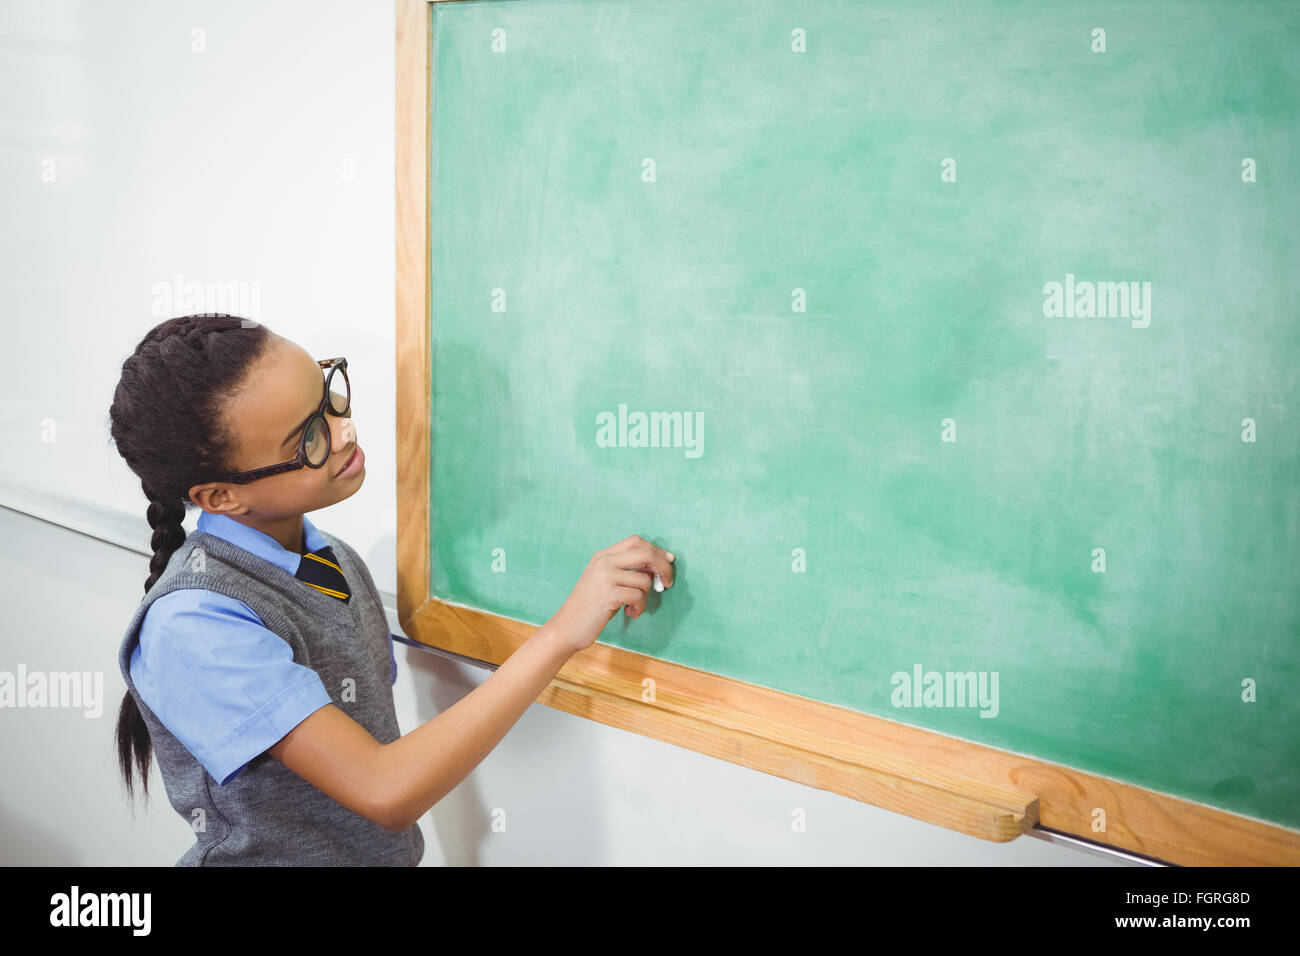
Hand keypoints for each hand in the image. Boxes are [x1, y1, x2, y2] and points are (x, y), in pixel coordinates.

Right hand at [545, 535, 674, 654]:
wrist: (567, 626)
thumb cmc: (591, 606)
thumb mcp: (605, 581)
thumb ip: (626, 570)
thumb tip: (658, 566)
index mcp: (603, 556)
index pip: (636, 541)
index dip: (656, 550)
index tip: (668, 561)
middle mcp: (603, 562)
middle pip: (645, 553)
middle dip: (663, 567)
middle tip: (668, 582)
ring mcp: (605, 577)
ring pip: (644, 579)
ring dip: (646, 596)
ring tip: (634, 606)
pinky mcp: (608, 594)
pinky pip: (638, 596)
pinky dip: (640, 607)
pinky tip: (630, 613)